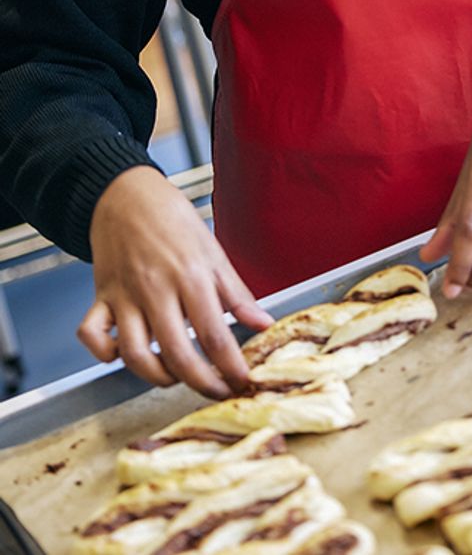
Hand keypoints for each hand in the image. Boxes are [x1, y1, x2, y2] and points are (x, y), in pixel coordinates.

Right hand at [77, 166, 272, 397]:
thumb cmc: (174, 223)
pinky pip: (91, 335)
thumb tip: (264, 324)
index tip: (243, 382)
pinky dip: (103, 354)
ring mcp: (125, 296)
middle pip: (177, 352)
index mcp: (190, 278)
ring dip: (155, 376)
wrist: (127, 196)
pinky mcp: (101, 297)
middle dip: (200, 382)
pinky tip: (122, 356)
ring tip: (175, 377)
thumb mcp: (214, 254)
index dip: (230, 365)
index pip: (214, 335)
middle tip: (217, 391)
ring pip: (133, 353)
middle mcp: (156, 290)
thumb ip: (238, 294)